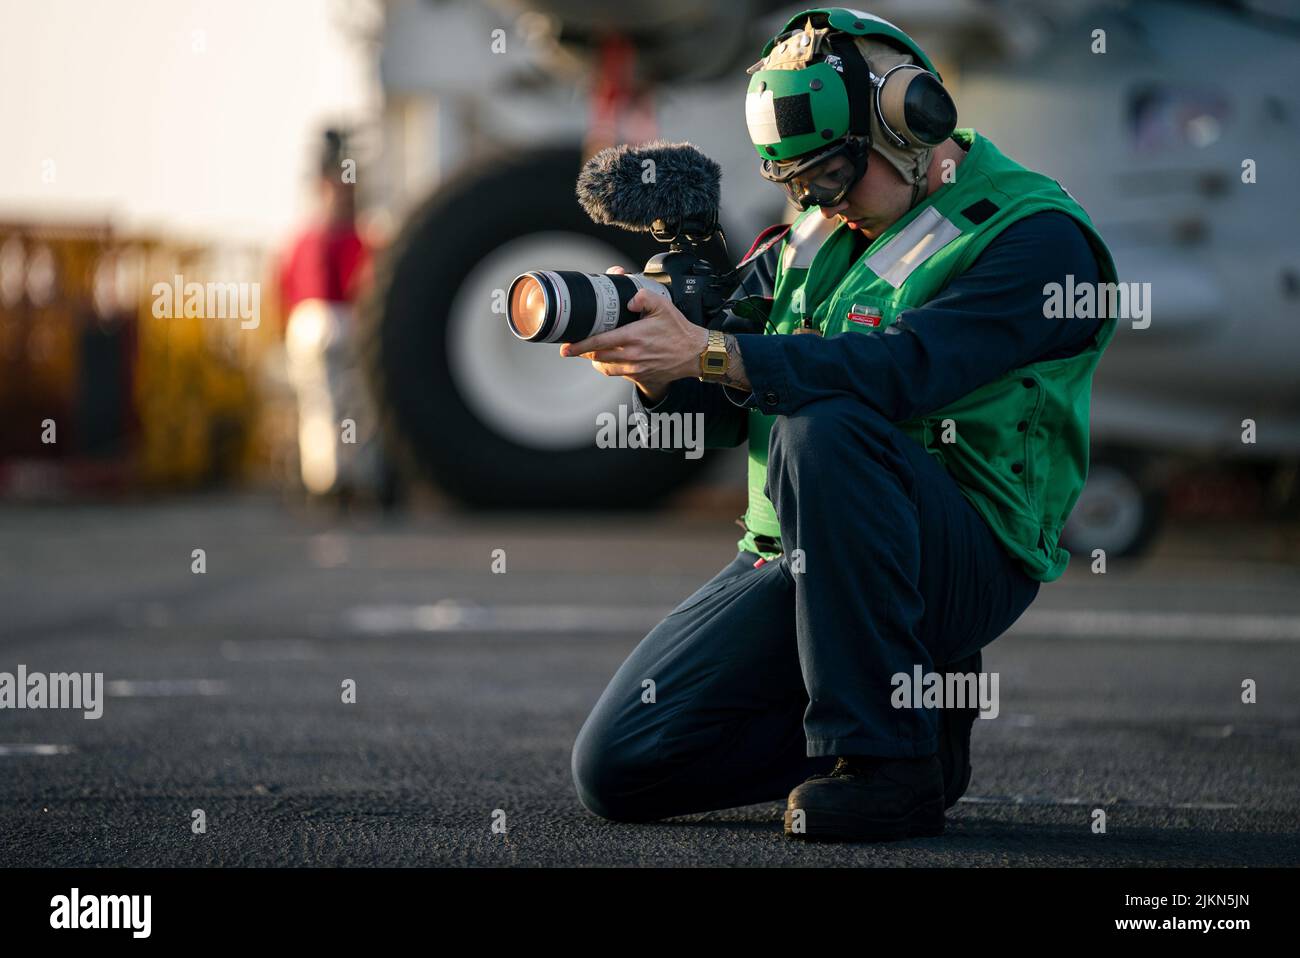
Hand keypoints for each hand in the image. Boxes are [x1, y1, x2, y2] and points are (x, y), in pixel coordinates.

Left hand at [560, 265, 707, 402]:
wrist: (695, 354)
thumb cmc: (679, 330)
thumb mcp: (663, 305)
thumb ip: (643, 297)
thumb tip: (628, 300)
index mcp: (634, 336)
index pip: (599, 342)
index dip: (579, 346)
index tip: (566, 347)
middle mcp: (632, 355)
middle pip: (597, 356)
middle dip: (583, 351)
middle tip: (576, 345)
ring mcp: (636, 368)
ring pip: (604, 367)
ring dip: (595, 360)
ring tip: (591, 352)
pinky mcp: (640, 376)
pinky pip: (617, 374)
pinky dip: (609, 367)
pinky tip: (609, 359)